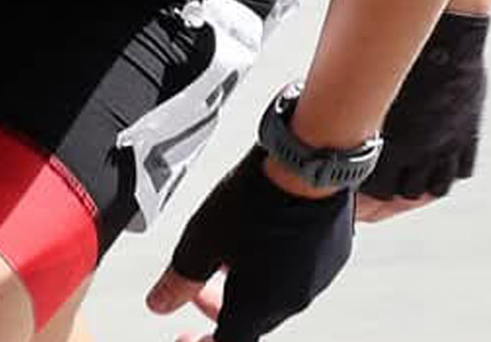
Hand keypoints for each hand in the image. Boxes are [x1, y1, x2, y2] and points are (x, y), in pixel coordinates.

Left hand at [149, 148, 354, 341]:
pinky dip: (273, 265)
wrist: (307, 165)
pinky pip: (296, 272)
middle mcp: (291, 299)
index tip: (189, 338)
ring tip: (229, 253)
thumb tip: (160, 303)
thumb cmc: (258, 199)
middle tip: (200, 291)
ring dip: (247, 283)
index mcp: (258, 305)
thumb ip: (180, 280)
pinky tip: (259, 236)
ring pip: (273, 294)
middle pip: (251, 320)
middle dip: (221, 307)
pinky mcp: (330, 254)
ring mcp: (315, 278)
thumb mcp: (202, 241)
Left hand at [355, 11, 488, 223]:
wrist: (446, 35)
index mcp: (394, 141)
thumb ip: (358, 110)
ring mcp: (449, 146)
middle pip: (404, 193)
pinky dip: (447, 173)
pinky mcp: (468, 135)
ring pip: (434, 189)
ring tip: (407, 180)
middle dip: (389, 191)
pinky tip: (435, 164)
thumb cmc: (405, 54)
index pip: (376, 188)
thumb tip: (333, 117)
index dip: (363, 190)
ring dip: (419, 187)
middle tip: (378, 188)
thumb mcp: (372, 85)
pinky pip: (460, 171)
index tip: (355, 185)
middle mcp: (423, 151)